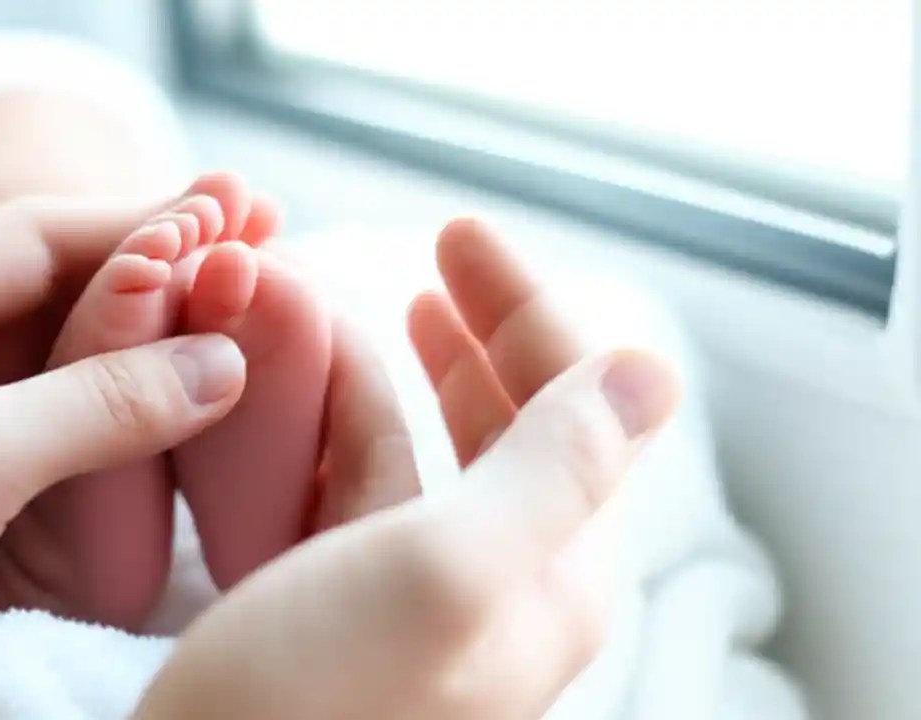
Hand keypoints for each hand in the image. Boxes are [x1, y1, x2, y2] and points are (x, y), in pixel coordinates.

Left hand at [0, 189, 258, 717]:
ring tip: (239, 327)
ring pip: (57, 362)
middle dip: (157, 275)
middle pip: (53, 290)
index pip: (36, 236)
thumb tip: (221, 362)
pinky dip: (116, 415)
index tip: (237, 213)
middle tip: (259, 256)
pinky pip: (49, 429)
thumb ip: (99, 404)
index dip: (144, 219)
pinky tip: (177, 412)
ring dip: (144, 345)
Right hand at [136, 218, 679, 718]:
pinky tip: (311, 383)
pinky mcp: (344, 612)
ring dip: (398, 369)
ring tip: (360, 303)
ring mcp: (418, 602)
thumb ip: (555, 465)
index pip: (575, 410)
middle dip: (481, 332)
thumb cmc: (307, 705)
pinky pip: (362, 489)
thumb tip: (652, 372)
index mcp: (548, 579)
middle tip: (433, 256)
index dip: (527, 310)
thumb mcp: (444, 571)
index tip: (456, 232)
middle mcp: (498, 591)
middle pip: (514, 428)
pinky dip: (340, 422)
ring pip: (431, 451)